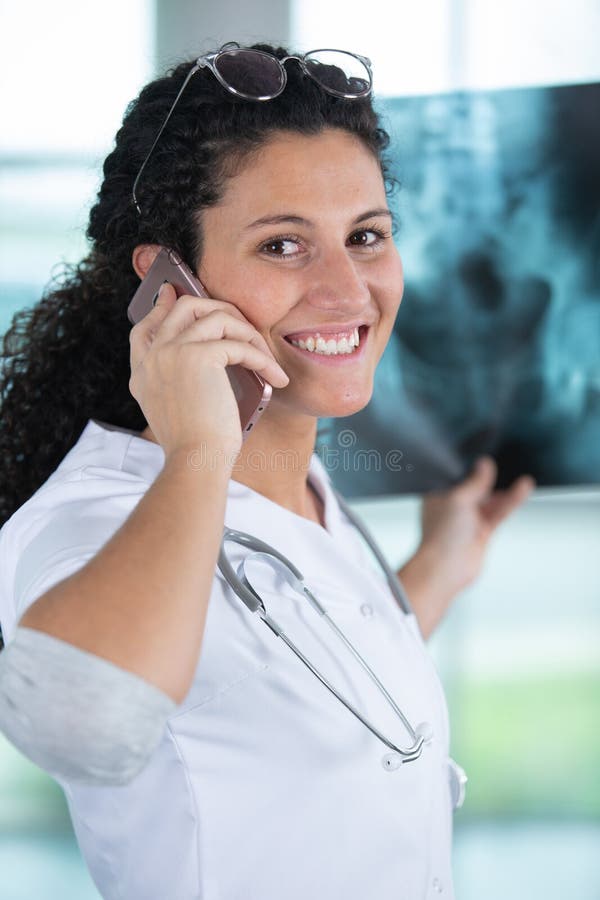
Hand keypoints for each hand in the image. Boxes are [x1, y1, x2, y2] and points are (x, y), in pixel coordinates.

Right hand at [128, 283, 288, 459]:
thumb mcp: (178, 410)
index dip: (161, 308)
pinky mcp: (199, 356)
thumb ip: (180, 382)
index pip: (145, 328)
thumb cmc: (196, 447)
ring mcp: (172, 352)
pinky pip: (239, 344)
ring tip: (266, 357)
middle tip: (241, 320)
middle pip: (182, 308)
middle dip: (216, 307)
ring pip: (217, 317)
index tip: (172, 294)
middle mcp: (152, 358)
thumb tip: (212, 356)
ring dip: (248, 333)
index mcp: (142, 373)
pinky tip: (276, 376)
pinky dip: (262, 359)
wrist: (196, 462)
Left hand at [399, 457, 534, 636]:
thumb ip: (475, 482)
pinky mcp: (482, 530)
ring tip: (523, 479)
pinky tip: (522, 488)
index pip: (456, 473)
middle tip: (507, 457)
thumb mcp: (459, 499)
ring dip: (506, 490)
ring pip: (491, 499)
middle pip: (476, 485)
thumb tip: (484, 464)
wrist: (446, 570)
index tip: (485, 448)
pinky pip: (499, 512)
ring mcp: (468, 518)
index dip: (470, 462)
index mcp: (437, 494)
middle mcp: (452, 505)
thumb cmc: (440, 537)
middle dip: (490, 475)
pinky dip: (511, 501)